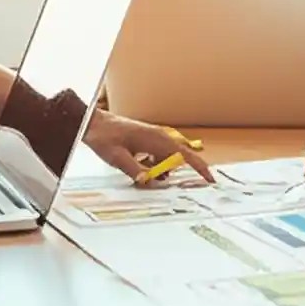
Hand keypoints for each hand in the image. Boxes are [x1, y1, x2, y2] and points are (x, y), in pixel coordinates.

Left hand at [83, 110, 213, 183]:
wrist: (94, 124)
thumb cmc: (105, 137)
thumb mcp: (116, 157)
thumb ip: (134, 170)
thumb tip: (147, 181)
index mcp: (157, 139)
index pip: (185, 156)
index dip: (200, 168)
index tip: (210, 180)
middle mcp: (160, 136)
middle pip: (177, 160)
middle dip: (167, 172)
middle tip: (148, 175)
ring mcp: (156, 137)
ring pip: (168, 160)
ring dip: (158, 169)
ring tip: (138, 167)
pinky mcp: (150, 140)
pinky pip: (160, 156)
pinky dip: (153, 164)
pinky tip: (138, 163)